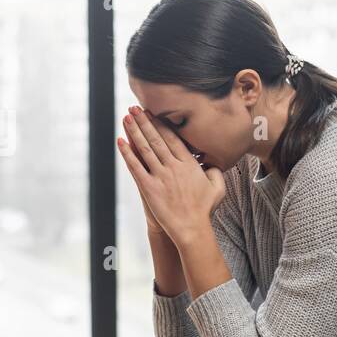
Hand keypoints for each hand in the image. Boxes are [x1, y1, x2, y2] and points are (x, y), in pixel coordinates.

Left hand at [117, 105, 224, 242]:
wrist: (192, 229)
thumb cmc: (204, 209)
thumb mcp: (217, 187)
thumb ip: (214, 170)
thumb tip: (211, 161)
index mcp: (189, 163)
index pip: (173, 137)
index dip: (161, 123)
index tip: (153, 112)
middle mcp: (174, 166)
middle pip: (156, 138)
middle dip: (144, 121)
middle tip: (134, 107)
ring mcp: (160, 176)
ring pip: (145, 148)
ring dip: (134, 131)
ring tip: (126, 117)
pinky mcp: (149, 188)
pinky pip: (135, 167)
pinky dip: (127, 153)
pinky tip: (119, 141)